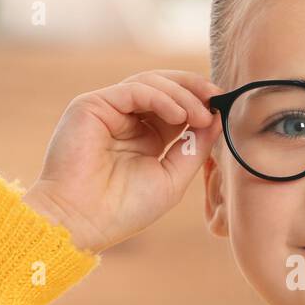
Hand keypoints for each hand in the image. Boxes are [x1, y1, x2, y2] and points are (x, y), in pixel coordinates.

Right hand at [22, 70, 223, 253]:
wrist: (81, 222)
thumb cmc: (123, 209)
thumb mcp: (172, 178)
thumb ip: (194, 147)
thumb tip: (217, 118)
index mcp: (143, 137)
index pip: (175, 107)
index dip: (199, 102)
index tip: (222, 105)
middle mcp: (124, 120)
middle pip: (163, 87)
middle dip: (193, 88)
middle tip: (217, 96)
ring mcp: (107, 111)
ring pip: (150, 83)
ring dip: (181, 95)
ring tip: (200, 114)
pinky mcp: (92, 105)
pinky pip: (133, 90)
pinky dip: (160, 98)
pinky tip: (179, 115)